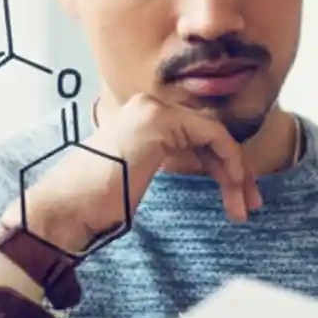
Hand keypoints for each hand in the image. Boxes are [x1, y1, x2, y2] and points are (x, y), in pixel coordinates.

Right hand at [1, 93, 263, 254]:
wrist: (66, 211)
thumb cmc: (96, 204)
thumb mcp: (140, 177)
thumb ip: (163, 163)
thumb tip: (203, 170)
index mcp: (143, 117)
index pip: (198, 138)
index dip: (224, 169)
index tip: (241, 201)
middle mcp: (149, 106)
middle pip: (210, 137)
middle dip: (237, 173)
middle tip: (251, 206)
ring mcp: (154, 110)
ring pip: (216, 138)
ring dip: (237, 175)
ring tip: (244, 209)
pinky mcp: (160, 121)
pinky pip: (213, 137)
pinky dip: (230, 162)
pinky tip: (235, 187)